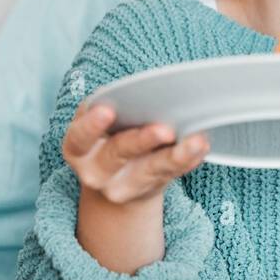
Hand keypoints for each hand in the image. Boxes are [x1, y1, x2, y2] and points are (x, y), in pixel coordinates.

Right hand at [64, 100, 208, 205]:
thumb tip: (143, 89)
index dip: (91, 126)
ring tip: (197, 141)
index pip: (79, 138)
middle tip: (165, 129)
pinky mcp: (150, 190)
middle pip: (117, 155)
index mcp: (78, 149)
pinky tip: (201, 148)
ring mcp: (123, 186)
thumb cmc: (108, 137)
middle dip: (142, 141)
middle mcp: (96, 171)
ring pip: (151, 171)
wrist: (115, 181)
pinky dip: (189, 160)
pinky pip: (172, 175)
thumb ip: (113, 109)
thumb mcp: (99, 125)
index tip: (107, 111)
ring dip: (176, 155)